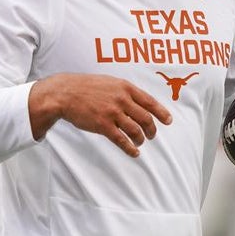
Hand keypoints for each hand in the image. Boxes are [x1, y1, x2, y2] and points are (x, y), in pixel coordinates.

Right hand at [29, 73, 172, 156]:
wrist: (66, 93)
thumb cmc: (87, 87)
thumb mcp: (110, 82)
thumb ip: (125, 91)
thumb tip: (140, 102)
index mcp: (125, 88)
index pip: (150, 102)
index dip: (161, 112)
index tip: (168, 121)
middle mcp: (121, 100)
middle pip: (145, 118)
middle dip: (152, 129)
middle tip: (152, 135)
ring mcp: (112, 113)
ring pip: (135, 130)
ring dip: (141, 139)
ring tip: (140, 142)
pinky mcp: (103, 125)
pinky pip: (122, 140)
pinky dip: (130, 148)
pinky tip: (134, 153)